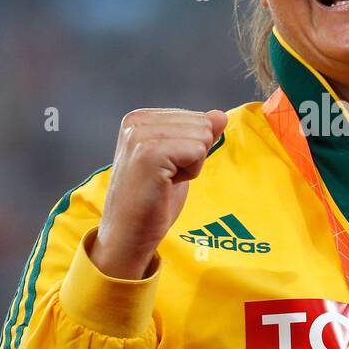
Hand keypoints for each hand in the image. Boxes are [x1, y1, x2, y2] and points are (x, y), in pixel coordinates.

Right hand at [91, 107, 227, 279]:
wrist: (128, 233)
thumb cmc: (153, 200)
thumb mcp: (180, 161)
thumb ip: (198, 135)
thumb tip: (220, 115)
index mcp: (140, 118)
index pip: (196, 117)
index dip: (191, 148)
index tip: (167, 169)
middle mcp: (136, 121)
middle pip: (202, 124)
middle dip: (194, 155)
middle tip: (166, 178)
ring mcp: (141, 135)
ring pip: (202, 136)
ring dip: (192, 165)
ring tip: (165, 181)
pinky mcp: (149, 153)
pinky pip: (197, 151)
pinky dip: (191, 173)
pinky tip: (166, 185)